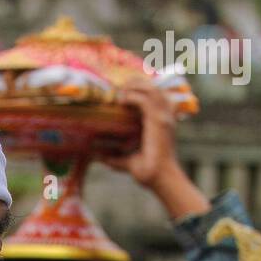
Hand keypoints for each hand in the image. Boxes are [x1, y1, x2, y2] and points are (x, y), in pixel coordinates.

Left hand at [102, 77, 208, 219]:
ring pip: (150, 88)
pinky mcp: (158, 120)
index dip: (140, 87)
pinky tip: (121, 100)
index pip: (154, 94)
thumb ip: (114, 156)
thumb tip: (96, 156)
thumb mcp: (128, 160)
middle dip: (136, 82)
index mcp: (162, 120)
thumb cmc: (147, 172)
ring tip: (119, 92)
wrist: (160, 178)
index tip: (122, 90)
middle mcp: (164, 114)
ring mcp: (163, 116)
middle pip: (153, 86)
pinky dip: (132, 96)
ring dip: (134, 86)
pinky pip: (145, 99)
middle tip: (119, 87)